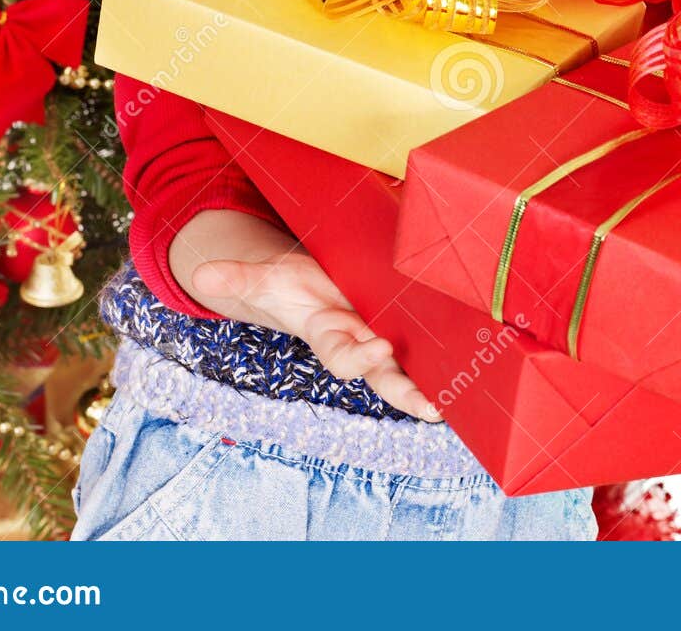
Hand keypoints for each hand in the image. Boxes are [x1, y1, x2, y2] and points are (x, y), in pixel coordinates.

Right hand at [171, 210, 441, 421]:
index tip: (380, 348)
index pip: (345, 357)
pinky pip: (430, 340)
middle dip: (405, 392)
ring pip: (412, 364)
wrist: (309, 282)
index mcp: (329, 335)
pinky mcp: (403, 318)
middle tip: (431, 406)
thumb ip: (239, 278)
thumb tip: (201, 275)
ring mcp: (383, 331)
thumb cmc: (289, 283)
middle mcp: (361, 339)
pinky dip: (451, 352)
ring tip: (462, 399)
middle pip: (385, 376)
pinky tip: (479, 361)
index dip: (361, 357)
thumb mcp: (265, 278)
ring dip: (436, 381)